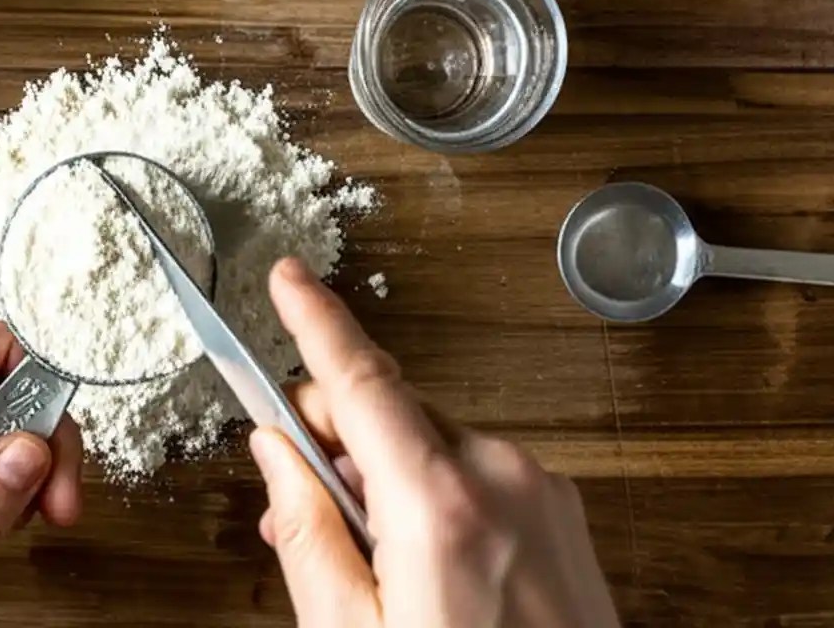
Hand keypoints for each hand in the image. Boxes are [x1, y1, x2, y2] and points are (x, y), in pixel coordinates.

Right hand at [250, 258, 619, 627]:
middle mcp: (499, 475)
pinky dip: (427, 491)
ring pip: (425, 442)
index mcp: (440, 503)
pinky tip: (415, 554)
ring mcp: (538, 487)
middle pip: (386, 413)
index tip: (287, 278)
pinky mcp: (557, 505)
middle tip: (295, 505)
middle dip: (332, 443)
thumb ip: (305, 533)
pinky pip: (469, 469)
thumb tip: (276, 453)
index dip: (314, 321)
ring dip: (380, 476)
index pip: (360, 382)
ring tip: (362, 555)